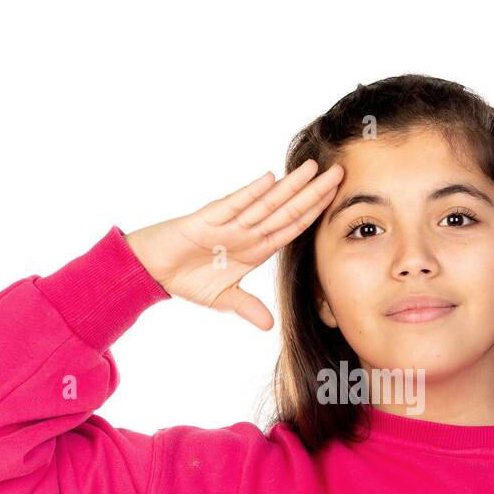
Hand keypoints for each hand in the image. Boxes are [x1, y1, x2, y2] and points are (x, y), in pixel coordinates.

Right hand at [124, 158, 343, 330]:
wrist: (152, 270)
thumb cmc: (187, 278)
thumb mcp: (222, 299)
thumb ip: (247, 307)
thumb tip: (270, 325)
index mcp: (255, 248)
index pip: (292, 227)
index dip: (315, 213)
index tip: (338, 199)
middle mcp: (246, 231)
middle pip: (287, 210)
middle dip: (314, 193)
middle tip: (341, 173)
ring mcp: (228, 223)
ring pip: (266, 203)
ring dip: (290, 187)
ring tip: (313, 168)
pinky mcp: (206, 220)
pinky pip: (232, 204)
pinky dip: (251, 194)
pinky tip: (270, 180)